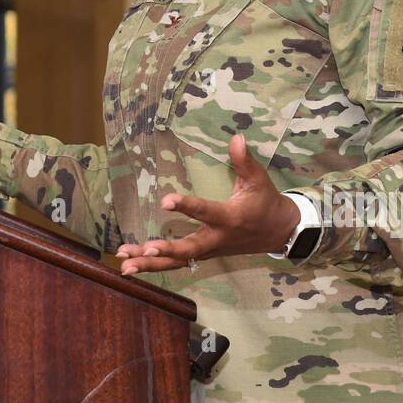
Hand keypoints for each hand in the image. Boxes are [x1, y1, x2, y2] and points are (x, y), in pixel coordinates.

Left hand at [115, 133, 299, 274]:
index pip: (205, 211)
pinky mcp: (204, 255)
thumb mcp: (258, 180)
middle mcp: (217, 238)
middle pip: (189, 249)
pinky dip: (155, 265)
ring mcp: (209, 250)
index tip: (165, 201)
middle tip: (143, 249)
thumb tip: (237, 137)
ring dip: (151, 264)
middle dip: (165, 251)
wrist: (278, 232)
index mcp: (230, 217)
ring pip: (178, 261)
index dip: (186, 206)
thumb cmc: (265, 202)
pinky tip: (132, 265)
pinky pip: (178, 263)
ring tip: (125, 264)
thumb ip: (244, 160)